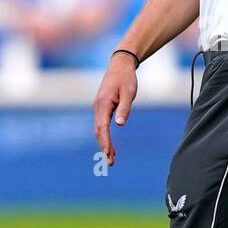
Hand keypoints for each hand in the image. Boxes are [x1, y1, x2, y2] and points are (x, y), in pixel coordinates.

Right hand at [94, 52, 138, 166]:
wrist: (120, 65)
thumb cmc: (126, 78)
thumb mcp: (129, 92)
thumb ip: (125, 108)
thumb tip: (120, 124)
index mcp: (103, 103)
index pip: (103, 127)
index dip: (105, 141)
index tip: (108, 153)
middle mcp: (98, 106)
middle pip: (99, 131)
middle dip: (104, 147)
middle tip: (111, 163)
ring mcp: (98, 107)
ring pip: (99, 129)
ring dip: (104, 143)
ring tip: (111, 158)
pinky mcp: (102, 107)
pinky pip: (101, 124)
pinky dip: (104, 136)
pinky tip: (110, 145)